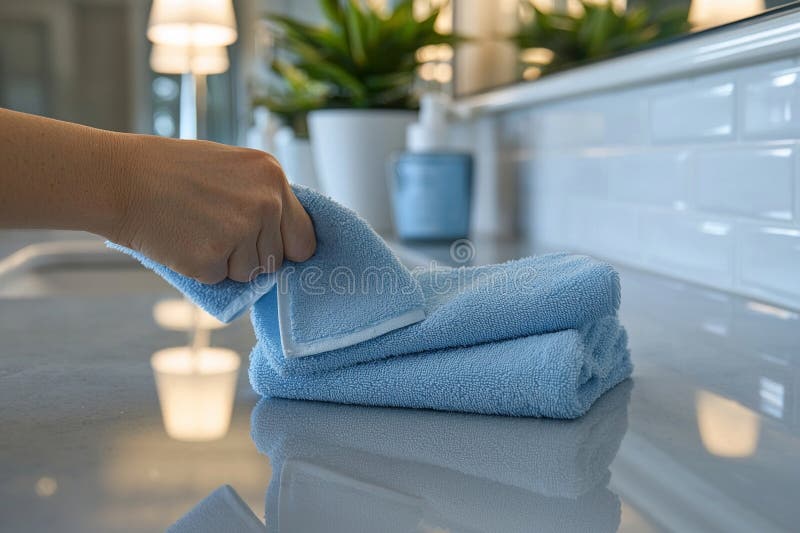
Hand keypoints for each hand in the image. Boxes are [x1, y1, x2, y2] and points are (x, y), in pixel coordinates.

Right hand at [111, 135, 315, 283]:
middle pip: (275, 260)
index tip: (269, 249)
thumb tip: (283, 234)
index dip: (286, 248)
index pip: (304, 238)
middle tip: (214, 229)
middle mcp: (265, 204)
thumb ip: (263, 197)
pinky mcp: (212, 259)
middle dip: (249, 255)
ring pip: (249, 274)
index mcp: (273, 177)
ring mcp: (239, 232)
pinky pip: (219, 280)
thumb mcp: (232, 168)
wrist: (120, 178)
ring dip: (225, 263)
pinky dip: (200, 269)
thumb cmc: (172, 171)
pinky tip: (182, 241)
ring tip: (196, 230)